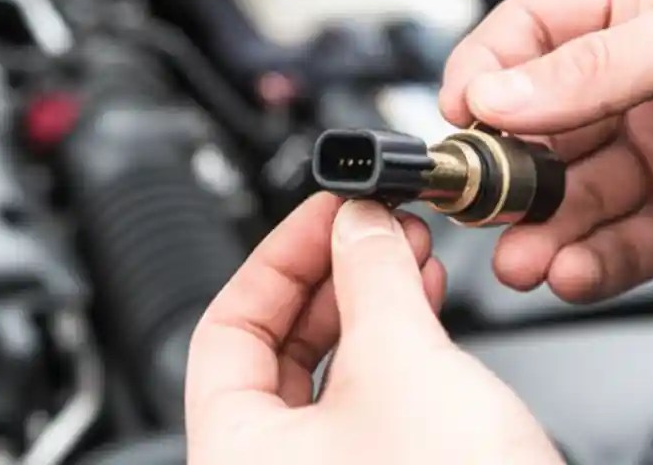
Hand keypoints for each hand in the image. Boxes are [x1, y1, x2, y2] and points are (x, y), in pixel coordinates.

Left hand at [185, 194, 560, 463]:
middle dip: (333, 275)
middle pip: (277, 347)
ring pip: (329, 376)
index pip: (226, 326)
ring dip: (368, 306)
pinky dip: (394, 351)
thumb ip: (372, 278)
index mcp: (236, 453)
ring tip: (409, 256)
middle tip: (373, 228)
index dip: (278, 256)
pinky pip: (369, 406)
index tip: (325, 212)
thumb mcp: (403, 366)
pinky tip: (426, 312)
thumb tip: (359, 223)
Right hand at [440, 0, 652, 301]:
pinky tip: (571, 271)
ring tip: (523, 256)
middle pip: (537, 125)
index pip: (528, 36)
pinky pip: (617, 245)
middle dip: (506, 168)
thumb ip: (597, 65)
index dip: (485, 74)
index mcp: (638, 7)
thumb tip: (500, 91)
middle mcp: (638, 79)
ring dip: (537, 230)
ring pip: (569, 196)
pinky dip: (588, 264)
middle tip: (485, 201)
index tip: (460, 117)